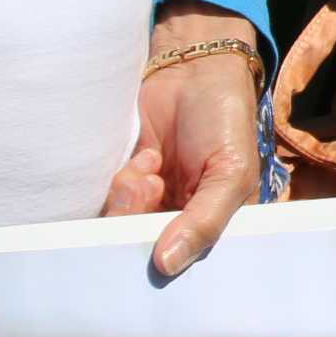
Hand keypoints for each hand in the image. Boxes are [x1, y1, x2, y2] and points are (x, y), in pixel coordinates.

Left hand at [103, 0, 262, 280]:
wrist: (192, 69)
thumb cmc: (225, 119)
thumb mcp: (231, 173)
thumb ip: (204, 222)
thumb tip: (167, 267)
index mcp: (212, 222)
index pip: (185, 260)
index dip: (168, 261)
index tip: (157, 253)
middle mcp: (177, 216)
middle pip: (144, 246)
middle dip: (140, 222)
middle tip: (152, 187)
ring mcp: (147, 200)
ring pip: (119, 226)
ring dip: (129, 199)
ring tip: (148, 168)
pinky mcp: (123, 181)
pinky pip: (103, 202)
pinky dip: (118, 183)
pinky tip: (140, 160)